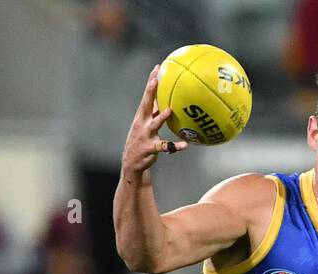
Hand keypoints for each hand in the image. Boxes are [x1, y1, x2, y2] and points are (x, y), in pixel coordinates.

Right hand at [121, 66, 186, 180]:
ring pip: (155, 124)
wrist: (132, 162)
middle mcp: (142, 122)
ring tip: (170, 110)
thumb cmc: (142, 139)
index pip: (147, 95)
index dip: (151, 81)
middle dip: (150, 91)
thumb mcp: (146, 124)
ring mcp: (146, 134)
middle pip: (146, 103)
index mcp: (142, 115)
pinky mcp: (151, 148)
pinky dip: (175, 146)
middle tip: (156, 80)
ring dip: (161, 117)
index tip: (157, 67)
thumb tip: (168, 100)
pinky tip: (185, 146)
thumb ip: (155, 112)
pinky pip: (165, 146)